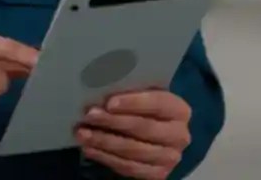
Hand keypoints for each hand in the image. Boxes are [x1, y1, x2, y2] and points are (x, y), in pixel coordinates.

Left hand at [76, 90, 191, 178]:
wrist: (158, 135)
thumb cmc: (144, 108)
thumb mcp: (143, 95)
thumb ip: (130, 92)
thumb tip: (99, 89)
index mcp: (179, 110)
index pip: (157, 103)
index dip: (133, 103)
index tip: (109, 102)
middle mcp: (179, 136)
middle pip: (144, 128)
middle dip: (113, 121)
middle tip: (88, 115)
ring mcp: (170, 158)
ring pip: (134, 150)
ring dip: (104, 141)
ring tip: (82, 133)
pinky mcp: (158, 174)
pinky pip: (129, 168)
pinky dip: (106, 158)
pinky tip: (89, 149)